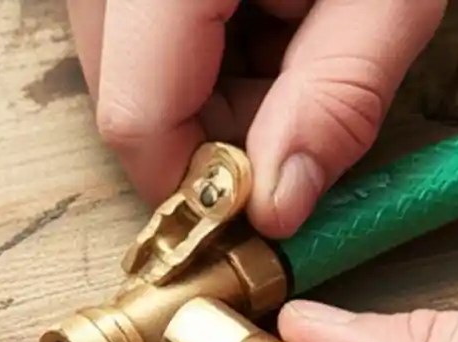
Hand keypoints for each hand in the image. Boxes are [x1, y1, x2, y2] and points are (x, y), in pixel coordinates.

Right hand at [66, 0, 446, 236]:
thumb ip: (336, 98)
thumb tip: (280, 207)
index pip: (136, 116)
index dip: (195, 182)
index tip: (261, 201)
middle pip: (121, 92)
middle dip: (207, 128)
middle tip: (295, 97)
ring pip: (121, 61)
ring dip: (205, 82)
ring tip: (287, 27)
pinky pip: (131, 21)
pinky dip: (198, 39)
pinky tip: (260, 3)